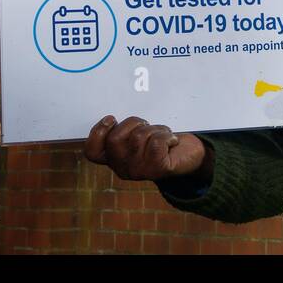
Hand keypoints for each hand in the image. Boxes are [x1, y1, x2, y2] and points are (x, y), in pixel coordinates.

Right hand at [83, 115, 209, 182]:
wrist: (189, 155)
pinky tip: (172, 141)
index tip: (112, 118)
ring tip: (163, 134)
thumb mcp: (140, 134)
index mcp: (115, 158)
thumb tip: (117, 111)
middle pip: (115, 139)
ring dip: (155, 129)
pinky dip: (166, 135)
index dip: (97, 133)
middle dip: (133, 123)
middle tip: (147, 125)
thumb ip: (126, 129)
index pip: (92, 152)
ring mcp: (139, 171)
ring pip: (138, 137)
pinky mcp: (158, 170)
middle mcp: (123, 168)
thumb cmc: (162, 140)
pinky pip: (157, 142)